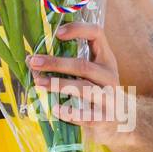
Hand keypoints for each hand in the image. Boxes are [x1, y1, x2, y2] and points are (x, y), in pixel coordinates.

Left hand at [27, 22, 125, 144]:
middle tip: (34, 62)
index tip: (57, 33)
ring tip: (38, 83)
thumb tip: (29, 59)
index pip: (97, 34)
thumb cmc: (97, 92)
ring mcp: (110, 98)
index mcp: (105, 59)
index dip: (78, 30)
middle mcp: (110, 76)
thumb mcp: (91, 74)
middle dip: (56, 63)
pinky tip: (55, 109)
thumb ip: (68, 63)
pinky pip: (86, 115)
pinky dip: (69, 112)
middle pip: (83, 65)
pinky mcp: (105, 119)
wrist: (123, 122)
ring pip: (84, 88)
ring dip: (58, 84)